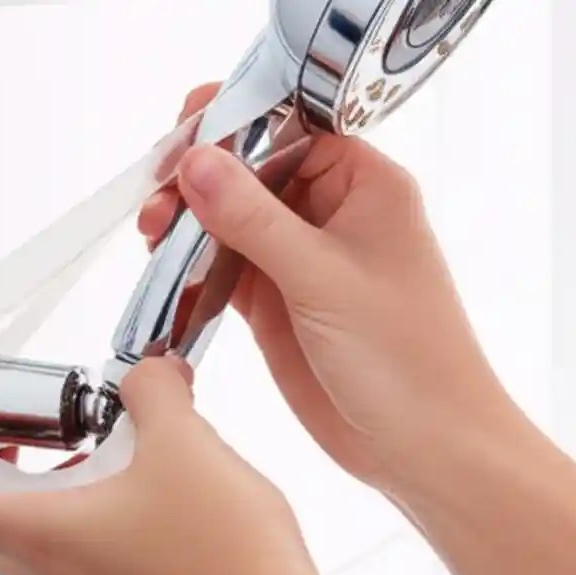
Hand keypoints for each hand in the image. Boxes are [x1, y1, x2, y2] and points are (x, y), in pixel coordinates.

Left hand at [0, 359, 384, 574]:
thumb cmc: (225, 568)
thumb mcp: (185, 443)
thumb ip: (155, 390)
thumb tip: (149, 375)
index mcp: (42, 537)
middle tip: (17, 438)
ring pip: (35, 553)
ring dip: (45, 503)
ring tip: (94, 460)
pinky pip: (81, 574)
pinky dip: (88, 533)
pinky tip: (143, 506)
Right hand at [140, 83, 518, 488]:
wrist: (423, 447)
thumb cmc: (405, 357)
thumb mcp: (321, 277)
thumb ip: (253, 218)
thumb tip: (195, 161)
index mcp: (363, 184)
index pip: (288, 127)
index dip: (232, 126)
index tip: (181, 138)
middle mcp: (331, 212)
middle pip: (249, 170)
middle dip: (198, 178)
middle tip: (157, 203)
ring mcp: (300, 258)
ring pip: (229, 219)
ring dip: (187, 225)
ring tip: (152, 238)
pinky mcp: (276, 302)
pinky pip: (222, 269)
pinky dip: (192, 270)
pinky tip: (166, 274)